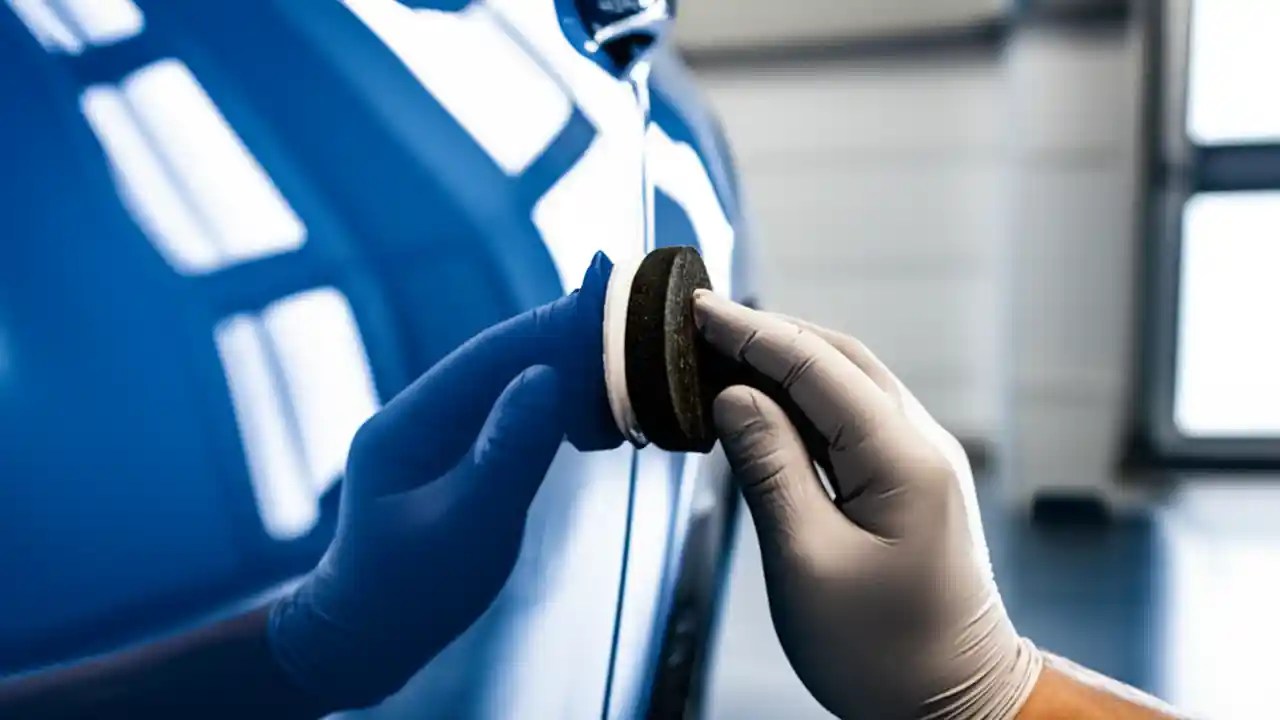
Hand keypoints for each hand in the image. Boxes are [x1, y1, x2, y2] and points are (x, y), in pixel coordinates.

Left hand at [269, 255, 621, 710]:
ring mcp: (431, 441)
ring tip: (614, 356)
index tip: (600, 305)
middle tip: (622, 322)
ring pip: (502, 389)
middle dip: (556, 342)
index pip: (486, 355)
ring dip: (555, 371)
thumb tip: (548, 376)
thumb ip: (508, 451)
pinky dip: (545, 408)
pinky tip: (580, 408)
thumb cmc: (410, 593)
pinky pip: (504, 421)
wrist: (362, 642)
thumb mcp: (465, 524)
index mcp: (407, 424)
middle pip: (496, 364)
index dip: (544, 328)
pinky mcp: (450, 465)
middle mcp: (416, 420)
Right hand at [694, 292, 1041, 719]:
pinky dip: (805, 398)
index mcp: (903, 458)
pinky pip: (855, 417)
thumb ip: (768, 469)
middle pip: (839, 359)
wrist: (953, 703)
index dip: (751, 333)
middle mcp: (922, 444)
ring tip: (722, 352)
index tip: (699, 310)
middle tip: (701, 323)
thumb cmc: (881, 652)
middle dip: (768, 334)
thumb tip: (733, 399)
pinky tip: (766, 404)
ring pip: (849, 382)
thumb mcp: (806, 561)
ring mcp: (922, 461)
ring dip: (787, 361)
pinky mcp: (911, 482)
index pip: (816, 367)